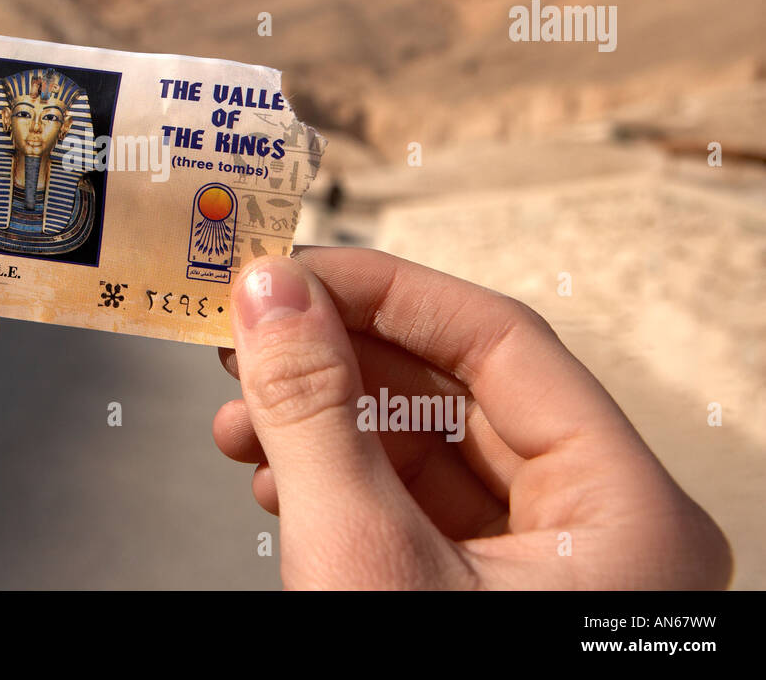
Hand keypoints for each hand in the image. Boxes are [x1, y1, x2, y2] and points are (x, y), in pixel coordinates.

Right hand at [213, 248, 732, 588]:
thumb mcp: (364, 557)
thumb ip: (315, 410)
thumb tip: (271, 290)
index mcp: (629, 512)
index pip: (502, 340)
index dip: (388, 290)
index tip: (295, 267)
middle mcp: (605, 534)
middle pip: (461, 391)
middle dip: (341, 359)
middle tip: (251, 329)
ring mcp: (547, 574)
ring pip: (431, 451)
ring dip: (326, 421)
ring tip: (240, 414)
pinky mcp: (488, 601)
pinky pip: (415, 509)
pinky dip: (338, 481)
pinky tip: (274, 474)